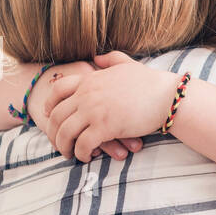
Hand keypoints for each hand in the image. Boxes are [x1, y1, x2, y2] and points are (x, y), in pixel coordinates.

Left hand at [22, 59, 144, 160]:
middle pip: (56, 115)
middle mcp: (87, 94)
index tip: (48, 115)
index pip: (57, 90)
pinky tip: (87, 157)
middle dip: (53, 132)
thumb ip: (109, 59)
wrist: (167, 96)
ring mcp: (94, 110)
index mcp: (90, 80)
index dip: (49, 104)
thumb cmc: (151, 83)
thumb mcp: (127, 64)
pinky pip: (83, 144)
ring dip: (64, 146)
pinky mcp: (105, 127)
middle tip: (59, 143)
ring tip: (69, 154)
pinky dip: (81, 153)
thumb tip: (96, 57)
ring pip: (65, 132)